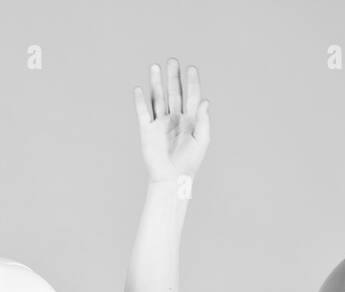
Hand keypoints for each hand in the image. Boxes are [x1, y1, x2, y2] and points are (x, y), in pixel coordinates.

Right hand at [133, 57, 209, 182]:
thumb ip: (203, 120)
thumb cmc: (189, 162)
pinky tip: (139, 89)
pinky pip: (143, 112)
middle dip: (173, 77)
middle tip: (173, 61)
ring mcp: (160, 123)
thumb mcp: (201, 140)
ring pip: (158, 98)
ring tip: (155, 67)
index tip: (191, 69)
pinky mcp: (147, 130)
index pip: (191, 96)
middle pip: (173, 93)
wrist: (171, 178)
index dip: (192, 82)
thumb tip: (205, 101)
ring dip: (156, 83)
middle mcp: (175, 118)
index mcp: (190, 120)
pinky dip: (140, 101)